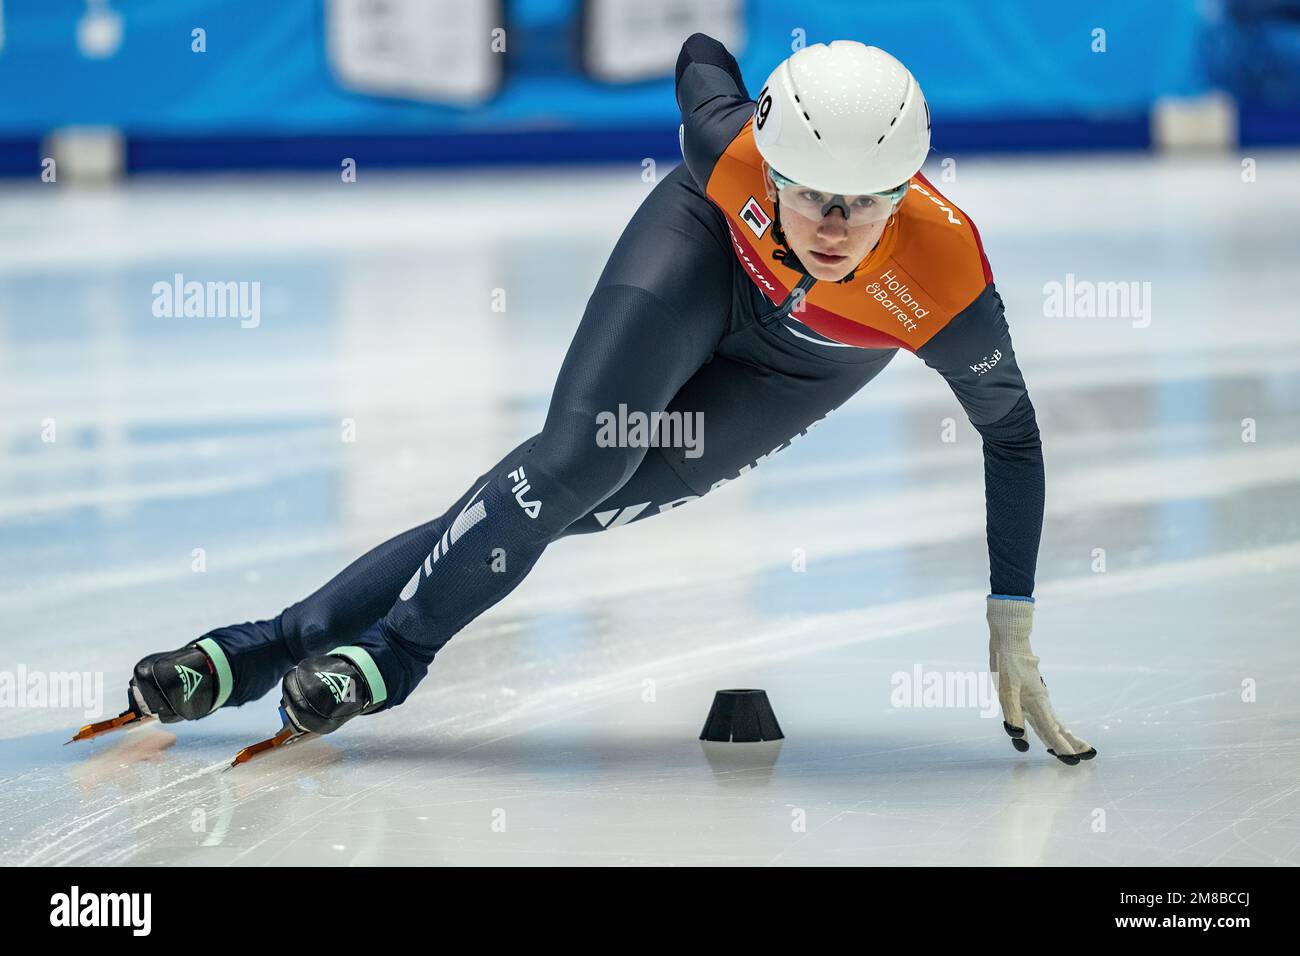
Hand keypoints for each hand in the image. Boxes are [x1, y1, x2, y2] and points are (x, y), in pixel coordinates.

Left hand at [987, 596, 1095, 764]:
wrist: (1010, 642)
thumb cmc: (1006, 666)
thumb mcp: (1005, 691)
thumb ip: (1012, 715)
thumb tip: (1017, 739)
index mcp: (1037, 704)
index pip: (1051, 732)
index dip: (1061, 748)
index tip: (1074, 762)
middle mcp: (1042, 703)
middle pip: (1059, 728)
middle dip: (1072, 743)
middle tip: (1088, 757)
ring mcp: (1039, 697)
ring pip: (1055, 721)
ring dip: (1066, 735)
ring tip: (1079, 746)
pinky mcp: (1034, 693)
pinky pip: (1047, 714)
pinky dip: (1054, 726)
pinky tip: (1053, 728)